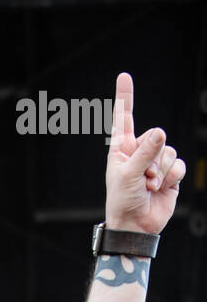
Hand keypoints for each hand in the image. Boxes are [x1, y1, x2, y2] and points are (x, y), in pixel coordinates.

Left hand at [105, 72, 185, 233]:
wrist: (136, 226)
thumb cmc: (123, 201)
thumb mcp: (129, 174)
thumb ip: (145, 152)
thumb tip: (161, 132)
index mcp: (122, 149)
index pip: (124, 118)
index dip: (125, 96)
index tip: (123, 76)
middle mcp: (139, 151)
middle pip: (156, 136)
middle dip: (152, 158)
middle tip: (143, 177)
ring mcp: (155, 162)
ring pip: (168, 151)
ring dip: (160, 171)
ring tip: (149, 186)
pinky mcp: (170, 174)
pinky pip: (178, 165)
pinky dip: (170, 178)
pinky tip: (161, 189)